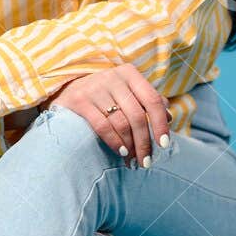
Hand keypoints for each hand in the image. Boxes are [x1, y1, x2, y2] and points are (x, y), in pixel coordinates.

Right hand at [47, 64, 171, 164]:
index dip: (160, 124)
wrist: (66, 89)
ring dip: (130, 146)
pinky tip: (121, 152)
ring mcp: (95, 88)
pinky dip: (115, 142)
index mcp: (129, 74)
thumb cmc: (104, 94)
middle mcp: (113, 78)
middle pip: (137, 116)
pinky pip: (103, 126)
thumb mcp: (126, 92)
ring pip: (121, 123)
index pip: (153, 100)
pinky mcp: (79, 101)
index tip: (164, 144)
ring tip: (133, 160)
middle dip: (144, 142)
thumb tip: (169, 117)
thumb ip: (147, 102)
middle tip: (146, 161)